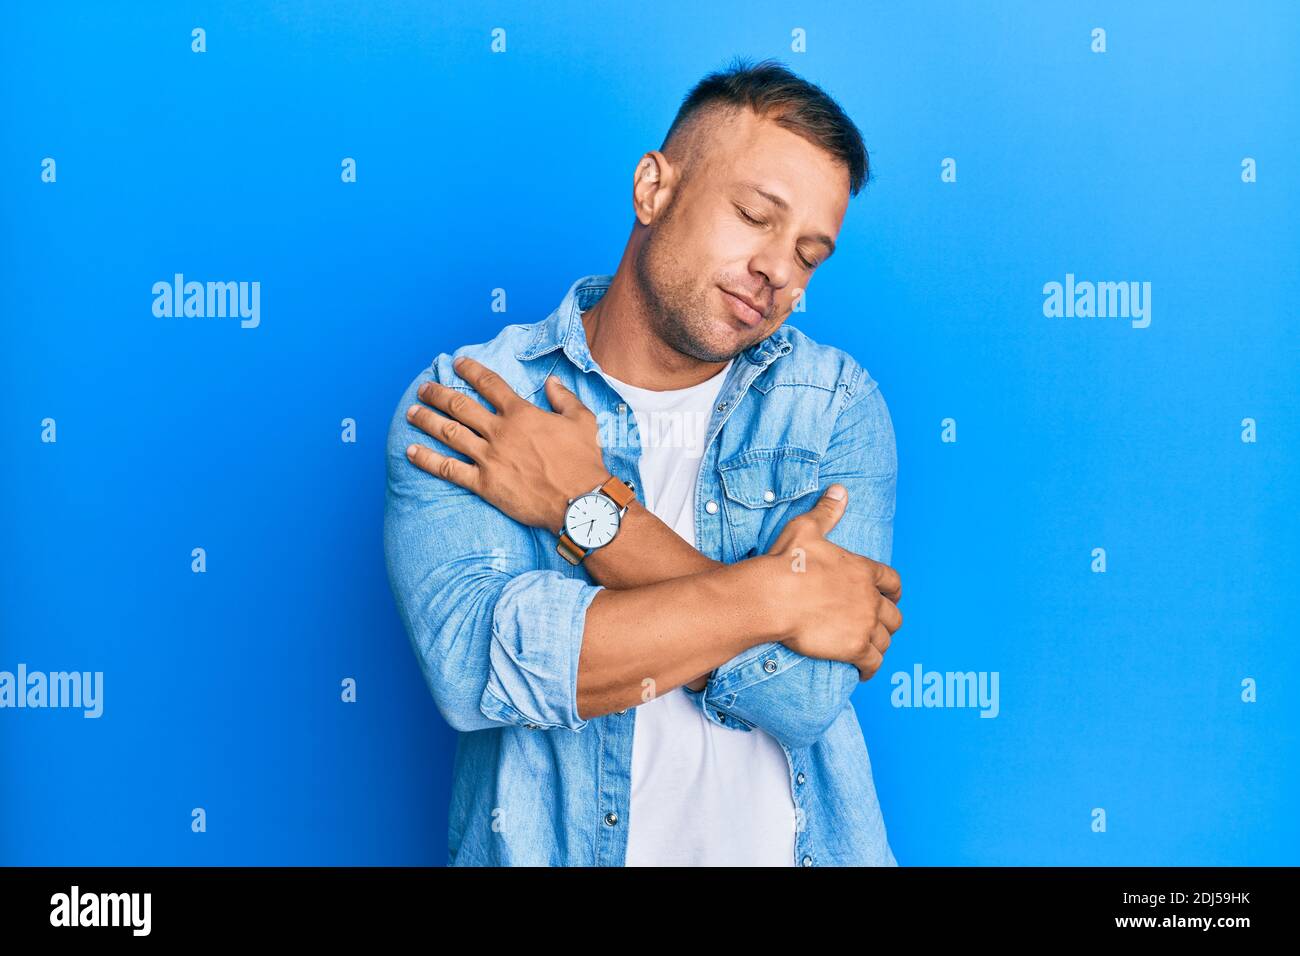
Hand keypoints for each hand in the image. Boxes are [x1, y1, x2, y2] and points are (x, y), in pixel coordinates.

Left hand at [404, 356, 609, 529]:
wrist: (580, 500)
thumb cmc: (583, 461)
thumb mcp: (582, 421)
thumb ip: (564, 398)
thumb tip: (552, 382)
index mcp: (521, 413)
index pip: (489, 384)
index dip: (470, 370)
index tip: (456, 364)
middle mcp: (500, 432)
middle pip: (460, 406)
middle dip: (438, 394)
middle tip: (423, 388)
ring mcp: (489, 458)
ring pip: (449, 433)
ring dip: (426, 421)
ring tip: (411, 413)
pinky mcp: (485, 484)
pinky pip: (449, 469)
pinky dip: (428, 460)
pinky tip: (410, 452)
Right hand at [764, 484, 902, 680]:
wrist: (774, 597)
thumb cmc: (788, 563)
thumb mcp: (807, 529)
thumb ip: (828, 511)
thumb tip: (840, 489)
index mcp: (863, 570)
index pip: (892, 582)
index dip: (893, 592)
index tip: (890, 598)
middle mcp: (870, 597)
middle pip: (893, 615)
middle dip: (887, 622)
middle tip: (876, 628)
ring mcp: (865, 624)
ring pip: (885, 640)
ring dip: (879, 645)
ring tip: (868, 651)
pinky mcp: (855, 647)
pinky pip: (873, 662)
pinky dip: (871, 668)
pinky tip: (864, 671)